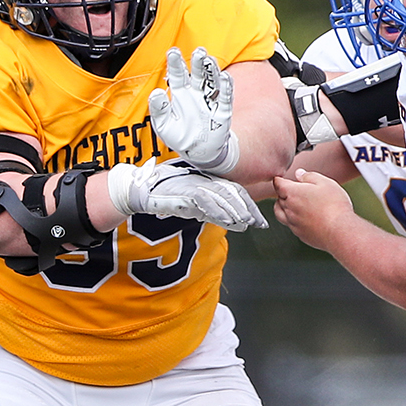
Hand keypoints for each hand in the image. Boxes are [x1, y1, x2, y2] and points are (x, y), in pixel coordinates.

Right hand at [108, 158, 265, 230]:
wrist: (144, 188)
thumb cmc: (167, 194)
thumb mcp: (192, 204)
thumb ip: (209, 210)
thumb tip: (228, 221)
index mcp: (209, 182)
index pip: (235, 193)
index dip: (249, 207)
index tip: (259, 220)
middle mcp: (206, 182)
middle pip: (234, 195)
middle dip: (249, 210)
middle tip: (261, 223)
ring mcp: (197, 186)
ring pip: (224, 198)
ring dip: (237, 212)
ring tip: (248, 223)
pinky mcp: (188, 192)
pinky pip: (207, 202)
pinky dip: (219, 212)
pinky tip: (228, 221)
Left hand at [149, 47, 237, 172]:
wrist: (198, 152)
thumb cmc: (179, 136)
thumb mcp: (163, 124)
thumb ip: (158, 109)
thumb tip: (156, 93)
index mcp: (180, 92)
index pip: (178, 74)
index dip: (176, 62)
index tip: (173, 52)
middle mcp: (195, 92)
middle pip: (197, 73)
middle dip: (197, 61)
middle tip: (198, 52)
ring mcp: (209, 100)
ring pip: (212, 80)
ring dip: (211, 70)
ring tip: (209, 60)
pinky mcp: (222, 110)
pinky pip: (225, 97)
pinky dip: (226, 87)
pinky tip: (225, 77)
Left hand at [271, 167, 355, 250]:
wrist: (339, 231)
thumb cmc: (334, 206)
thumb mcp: (325, 183)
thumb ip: (309, 176)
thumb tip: (299, 174)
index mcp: (293, 193)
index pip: (278, 184)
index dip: (278, 180)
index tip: (280, 179)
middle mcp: (289, 209)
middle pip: (279, 198)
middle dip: (282, 193)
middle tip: (290, 190)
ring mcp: (293, 223)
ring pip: (280, 213)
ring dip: (283, 206)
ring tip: (290, 203)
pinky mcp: (299, 234)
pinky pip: (290, 225)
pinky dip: (291, 219)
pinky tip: (301, 217)